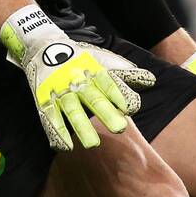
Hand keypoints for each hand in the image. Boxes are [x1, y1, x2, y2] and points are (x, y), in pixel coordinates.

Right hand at [0, 4, 154, 150]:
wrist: (47, 48)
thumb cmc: (83, 60)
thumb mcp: (105, 62)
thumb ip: (126, 72)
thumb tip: (151, 80)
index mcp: (95, 71)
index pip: (110, 83)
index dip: (120, 94)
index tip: (130, 107)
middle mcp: (79, 81)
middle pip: (93, 98)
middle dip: (106, 113)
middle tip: (120, 128)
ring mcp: (61, 91)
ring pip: (72, 111)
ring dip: (82, 127)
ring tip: (93, 144)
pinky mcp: (44, 100)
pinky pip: (49, 117)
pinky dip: (56, 132)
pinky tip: (65, 147)